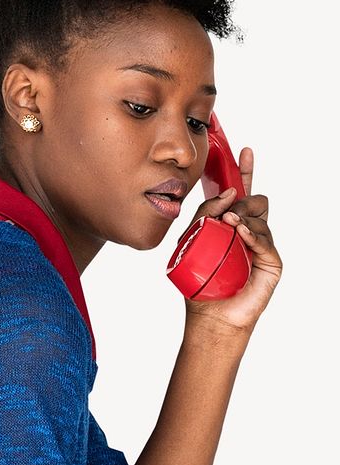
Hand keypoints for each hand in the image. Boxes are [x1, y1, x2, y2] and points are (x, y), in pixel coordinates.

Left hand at [183, 147, 281, 332]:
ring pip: (260, 216)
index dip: (243, 171)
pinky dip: (252, 234)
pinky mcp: (272, 261)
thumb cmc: (198, 278)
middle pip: (254, 199)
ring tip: (229, 228)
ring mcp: (262, 245)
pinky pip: (265, 239)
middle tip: (225, 214)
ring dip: (243, 218)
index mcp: (230, 224)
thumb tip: (228, 194)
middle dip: (240, 201)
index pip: (240, 193)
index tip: (244, 151)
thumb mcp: (192, 240)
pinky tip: (241, 235)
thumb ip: (205, 214)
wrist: (209, 313)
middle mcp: (248, 231)